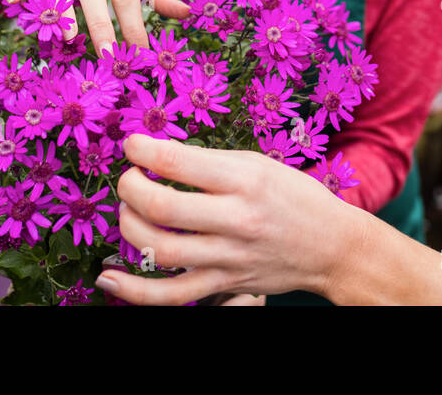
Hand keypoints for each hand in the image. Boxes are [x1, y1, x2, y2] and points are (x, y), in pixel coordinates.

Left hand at [96, 134, 363, 304]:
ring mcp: (229, 256)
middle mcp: (236, 218)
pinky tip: (109, 277)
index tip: (132, 145)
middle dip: (130, 188)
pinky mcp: (225, 283)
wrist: (332, 246)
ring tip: (129, 210)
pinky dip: (134, 290)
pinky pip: (171, 295)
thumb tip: (156, 155)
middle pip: (162, 207)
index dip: (142, 150)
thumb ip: (211, 162)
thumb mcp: (259, 164)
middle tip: (128, 178)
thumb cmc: (294, 197)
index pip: (177, 162)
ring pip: (159, 250)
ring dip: (129, 227)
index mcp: (245, 179)